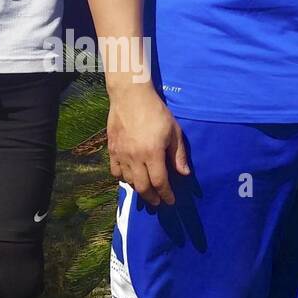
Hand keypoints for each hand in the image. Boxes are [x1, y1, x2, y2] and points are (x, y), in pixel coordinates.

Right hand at [107, 82, 189, 204]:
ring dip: (138, 189)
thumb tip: (184, 174)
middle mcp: (135, 157)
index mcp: (152, 153)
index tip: (170, 201)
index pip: (160, 182)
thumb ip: (178, 155)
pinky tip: (130, 177)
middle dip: (152, 198)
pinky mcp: (112, 149)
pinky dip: (123, 178)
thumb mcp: (173, 131)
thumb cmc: (156, 112)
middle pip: (142, 187)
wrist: (131, 96)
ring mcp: (121, 154)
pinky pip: (115, 172)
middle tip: (158, 202)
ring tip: (146, 190)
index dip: (166, 194)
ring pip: (128, 181)